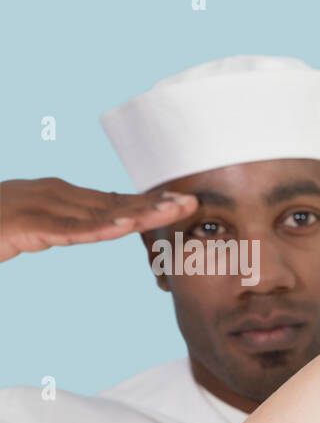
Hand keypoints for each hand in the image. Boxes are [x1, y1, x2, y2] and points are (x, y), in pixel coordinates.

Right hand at [0, 178, 197, 263]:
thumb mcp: (30, 226)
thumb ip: (61, 226)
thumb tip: (90, 227)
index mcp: (56, 195)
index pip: (110, 200)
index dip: (147, 203)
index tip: (182, 203)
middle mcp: (51, 194)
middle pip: (112, 202)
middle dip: (154, 203)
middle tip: (192, 203)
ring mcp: (37, 206)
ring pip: (97, 212)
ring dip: (138, 213)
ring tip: (173, 212)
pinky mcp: (23, 224)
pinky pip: (66, 229)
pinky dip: (97, 228)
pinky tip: (124, 228)